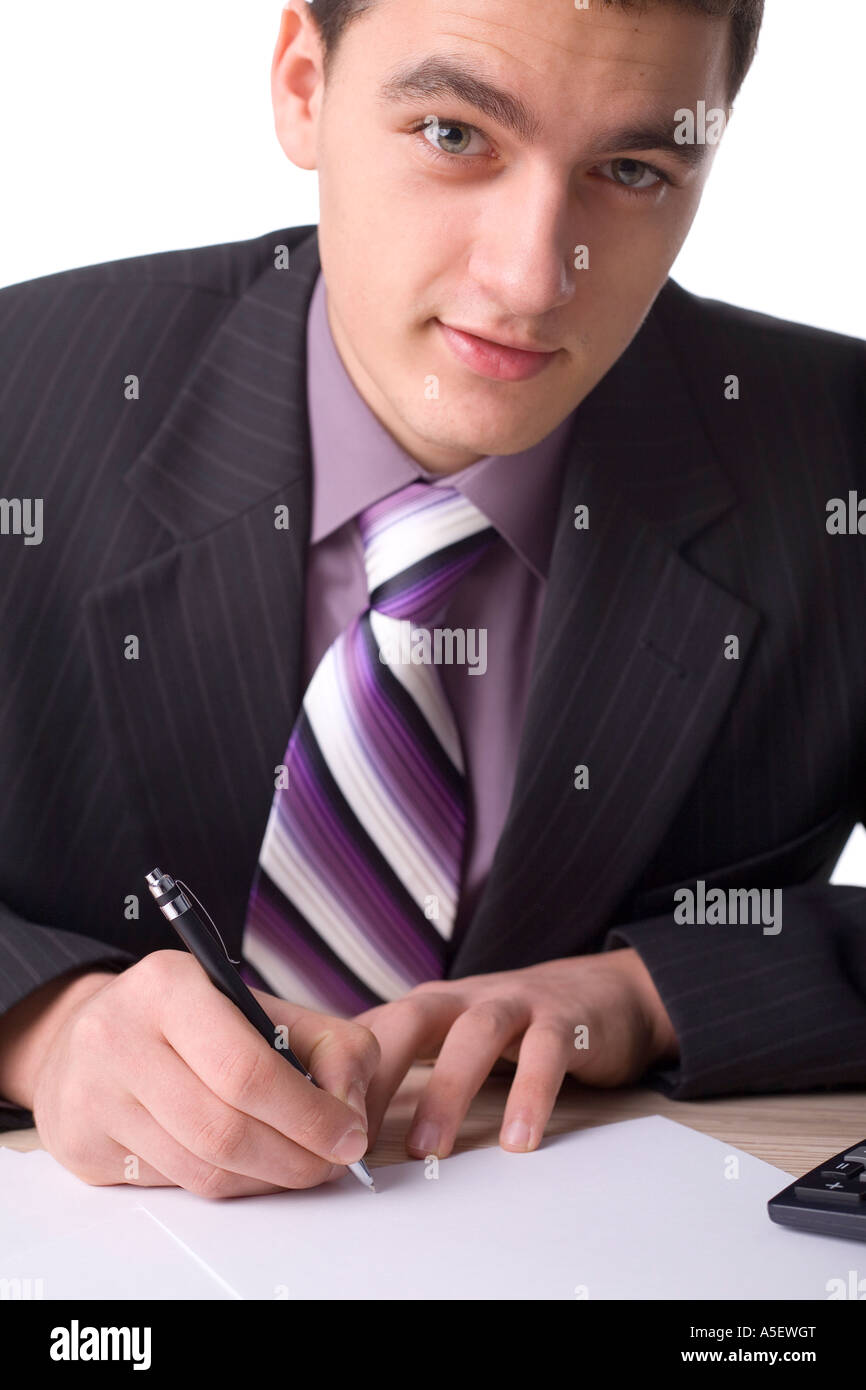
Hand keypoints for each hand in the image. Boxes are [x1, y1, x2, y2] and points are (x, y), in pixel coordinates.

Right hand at [11, 951, 378, 1196]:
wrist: (96, 1032)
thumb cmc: (193, 1021)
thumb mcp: (263, 1007)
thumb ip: (330, 1046)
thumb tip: (352, 1116)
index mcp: (169, 986)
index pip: (247, 1069)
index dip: (309, 1115)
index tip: (348, 1136)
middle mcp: (118, 1037)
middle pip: (225, 1130)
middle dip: (295, 1158)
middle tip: (330, 1164)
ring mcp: (93, 1096)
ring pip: (202, 1169)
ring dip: (266, 1181)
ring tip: (297, 1167)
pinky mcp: (83, 1146)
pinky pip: (175, 1186)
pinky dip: (226, 1185)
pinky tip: (246, 1166)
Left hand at [356, 948, 677, 1158]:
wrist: (609, 992)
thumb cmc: (521, 1026)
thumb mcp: (456, 1036)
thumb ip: (408, 1062)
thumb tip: (336, 1113)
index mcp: (434, 1006)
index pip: (375, 1031)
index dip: (341, 1074)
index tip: (316, 1127)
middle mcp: (468, 998)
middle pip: (412, 1020)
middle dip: (380, 1073)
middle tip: (356, 1136)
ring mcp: (519, 1003)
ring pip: (476, 1034)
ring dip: (447, 1089)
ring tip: (428, 1148)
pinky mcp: (567, 1019)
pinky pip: (546, 1053)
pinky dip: (530, 1093)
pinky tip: (518, 1139)